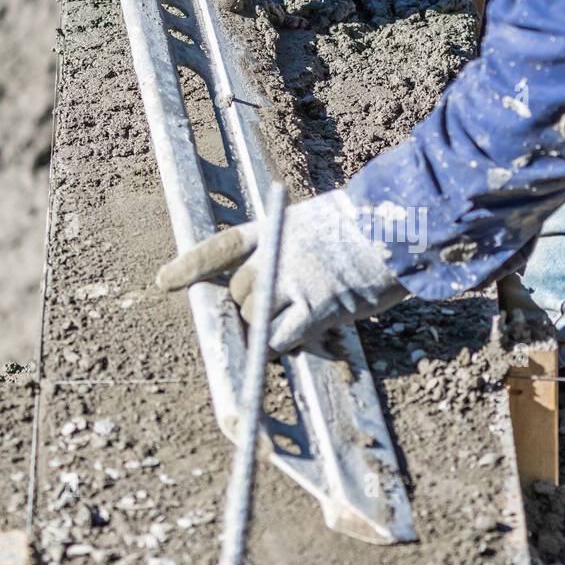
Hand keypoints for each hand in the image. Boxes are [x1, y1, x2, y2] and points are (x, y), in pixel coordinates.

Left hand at [156, 189, 406, 353]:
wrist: (399, 226)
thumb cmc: (374, 224)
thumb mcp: (324, 220)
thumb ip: (297, 247)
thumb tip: (288, 285)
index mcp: (276, 226)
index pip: (221, 247)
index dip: (191, 265)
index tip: (165, 281)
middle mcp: (276, 253)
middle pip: (237, 291)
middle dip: (248, 307)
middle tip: (277, 312)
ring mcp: (293, 281)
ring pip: (255, 318)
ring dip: (268, 328)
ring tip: (302, 320)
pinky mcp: (315, 308)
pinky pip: (281, 337)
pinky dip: (284, 344)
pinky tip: (305, 338)